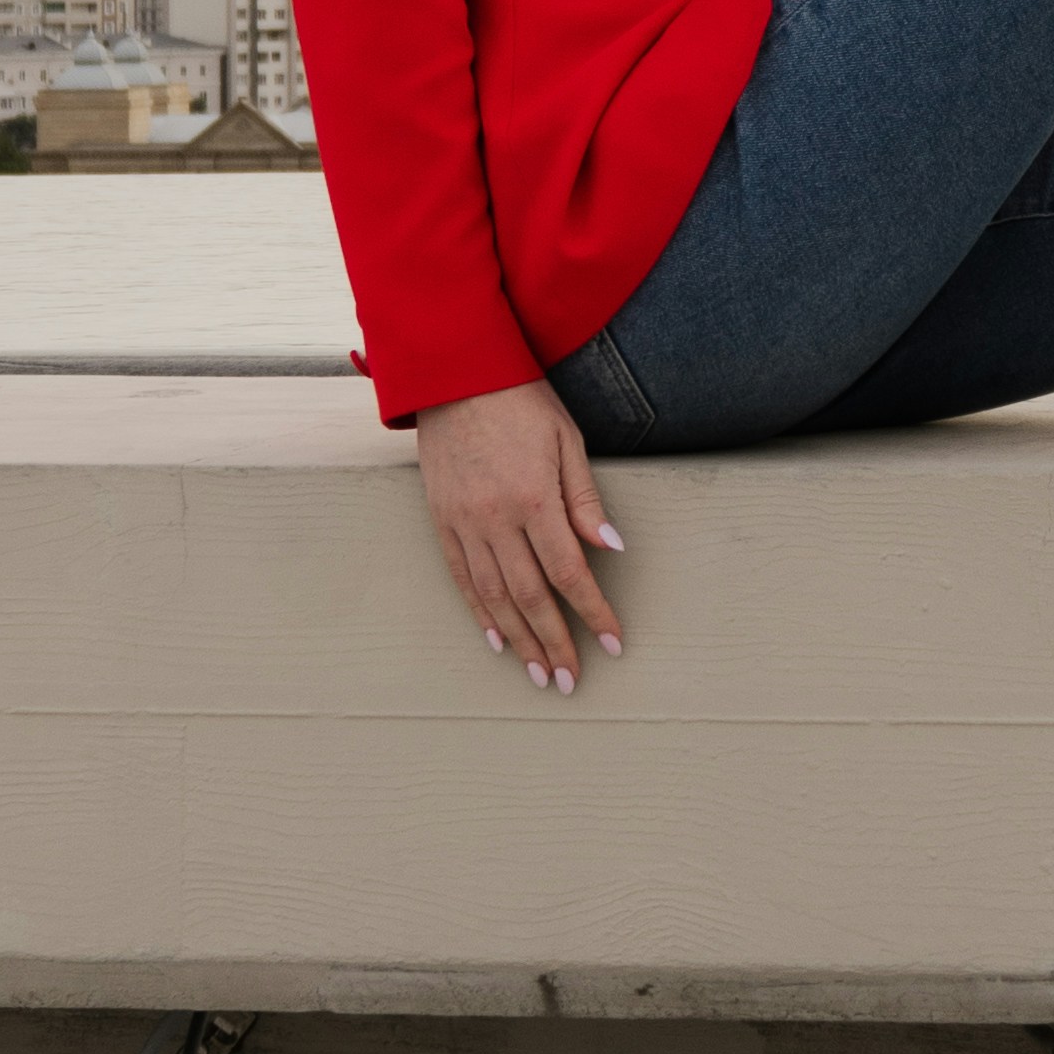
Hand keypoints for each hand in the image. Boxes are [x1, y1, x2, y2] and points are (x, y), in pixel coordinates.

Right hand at [411, 380, 624, 688]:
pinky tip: (496, 639)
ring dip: (519, 640)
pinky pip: (461, 577)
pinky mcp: (440, 520)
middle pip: (530, 596)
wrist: (454, 373)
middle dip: (555, 642)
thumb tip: (611, 550)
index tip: (612, 643)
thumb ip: (585, 499)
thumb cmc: (520, 400)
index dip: (593, 612)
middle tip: (572, 680)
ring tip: (538, 674)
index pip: (569, 572)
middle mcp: (496, 519)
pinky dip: (479, 612)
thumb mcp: (566, 439)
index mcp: (534, 498)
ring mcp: (463, 523)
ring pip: (493, 597)